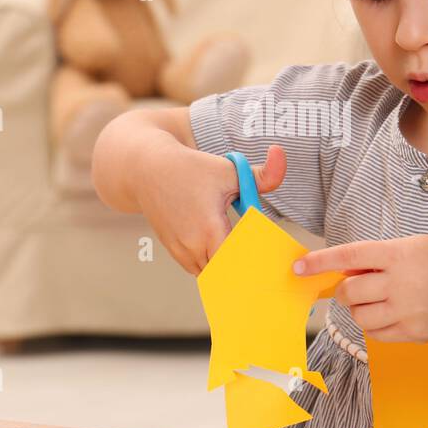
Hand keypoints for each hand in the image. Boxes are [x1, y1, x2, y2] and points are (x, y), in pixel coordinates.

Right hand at [137, 142, 289, 275]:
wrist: (146, 169)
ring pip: (212, 273)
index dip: (255, 263)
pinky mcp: (173, 251)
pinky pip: (198, 268)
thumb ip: (262, 173)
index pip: (239, 264)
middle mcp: (192, 245)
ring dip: (226, 266)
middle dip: (243, 267)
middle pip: (227, 273)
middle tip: (263, 264)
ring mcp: (180, 251)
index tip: (269, 260)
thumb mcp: (229, 169)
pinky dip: (212, 263)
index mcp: (209, 229)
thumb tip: (281, 154)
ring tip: (244, 258)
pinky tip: (224, 252)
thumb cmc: (190, 168)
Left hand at [293, 235, 427, 342]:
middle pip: (350, 291)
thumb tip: (343, 271)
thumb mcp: (413, 246)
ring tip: (380, 299)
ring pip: (359, 314)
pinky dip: (374, 324)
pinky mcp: (412, 332)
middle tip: (358, 287)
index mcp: (400, 254)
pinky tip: (392, 313)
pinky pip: (375, 333)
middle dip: (346, 290)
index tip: (298, 267)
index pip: (350, 255)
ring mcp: (407, 310)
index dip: (320, 261)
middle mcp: (402, 282)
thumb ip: (378, 257)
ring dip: (360, 308)